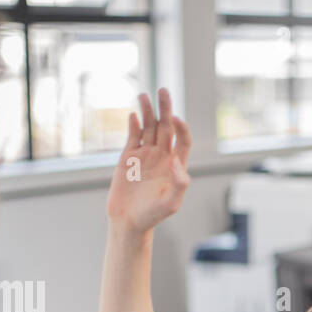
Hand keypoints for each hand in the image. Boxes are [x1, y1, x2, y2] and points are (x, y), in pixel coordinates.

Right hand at [106, 87, 191, 233]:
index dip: (181, 128)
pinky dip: (134, 125)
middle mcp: (162, 156)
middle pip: (165, 127)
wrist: (129, 221)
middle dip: (165, 108)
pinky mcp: (128, 157)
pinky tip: (134, 115)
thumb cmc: (153, 215)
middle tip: (163, 90)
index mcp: (176, 165)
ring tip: (144, 95)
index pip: (182, 139)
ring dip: (147, 111)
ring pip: (148, 127)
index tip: (175, 120)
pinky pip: (133, 136)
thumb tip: (176, 161)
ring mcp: (145, 155)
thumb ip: (179, 183)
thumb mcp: (171, 203)